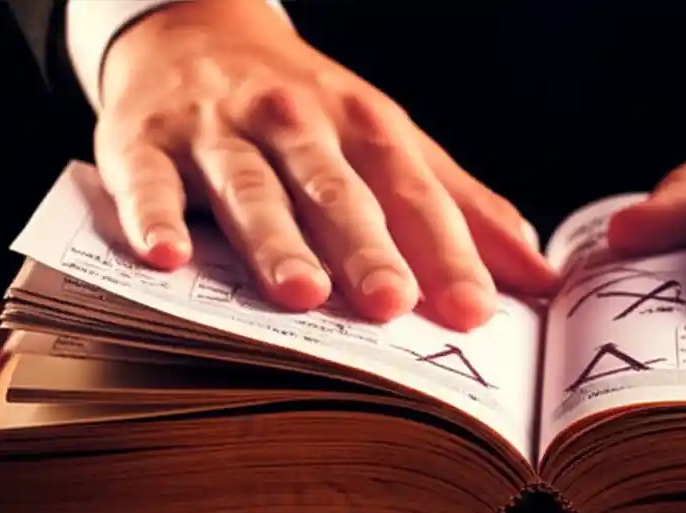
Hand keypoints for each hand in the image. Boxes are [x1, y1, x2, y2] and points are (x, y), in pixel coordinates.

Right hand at [95, 1, 556, 328]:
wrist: (193, 27)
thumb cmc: (307, 109)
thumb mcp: (388, 142)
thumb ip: (461, 208)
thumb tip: (542, 278)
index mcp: (366, 128)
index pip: (414, 194)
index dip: (446, 251)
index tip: (476, 311)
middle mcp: (296, 123)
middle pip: (336, 189)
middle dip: (364, 245)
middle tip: (389, 302)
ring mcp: (219, 129)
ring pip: (251, 186)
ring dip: (274, 238)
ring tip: (298, 292)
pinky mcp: (144, 137)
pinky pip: (146, 178)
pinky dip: (152, 214)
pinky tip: (166, 257)